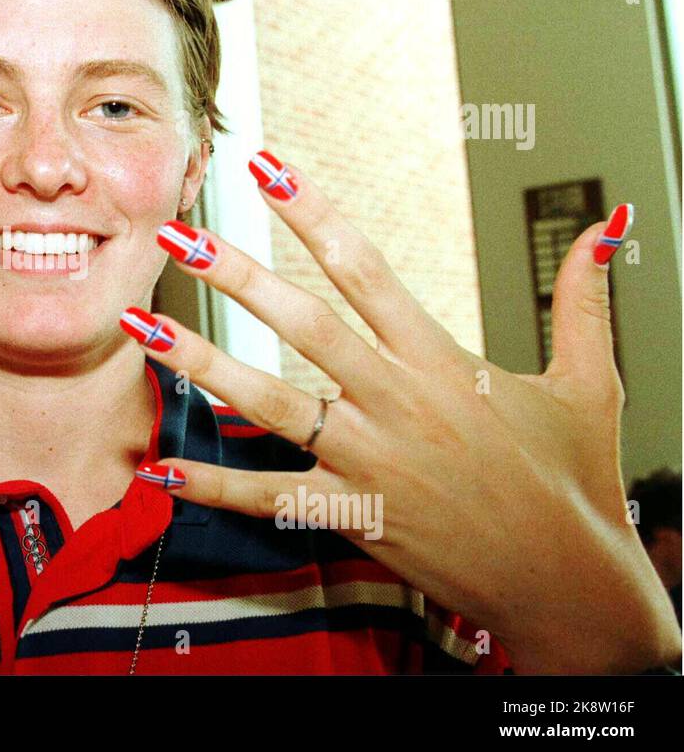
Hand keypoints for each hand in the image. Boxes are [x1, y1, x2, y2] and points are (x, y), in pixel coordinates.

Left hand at [132, 150, 679, 673]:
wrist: (571, 582)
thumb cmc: (576, 481)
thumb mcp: (590, 385)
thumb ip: (583, 302)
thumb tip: (607, 229)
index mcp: (445, 361)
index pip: (366, 268)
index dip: (313, 213)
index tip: (267, 169)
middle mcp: (398, 404)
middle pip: (303, 325)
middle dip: (236, 274)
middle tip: (177, 232)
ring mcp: (370, 462)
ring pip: (271, 402)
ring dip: (202, 361)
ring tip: (145, 325)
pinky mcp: (355, 516)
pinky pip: (270, 497)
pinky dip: (215, 484)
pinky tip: (162, 467)